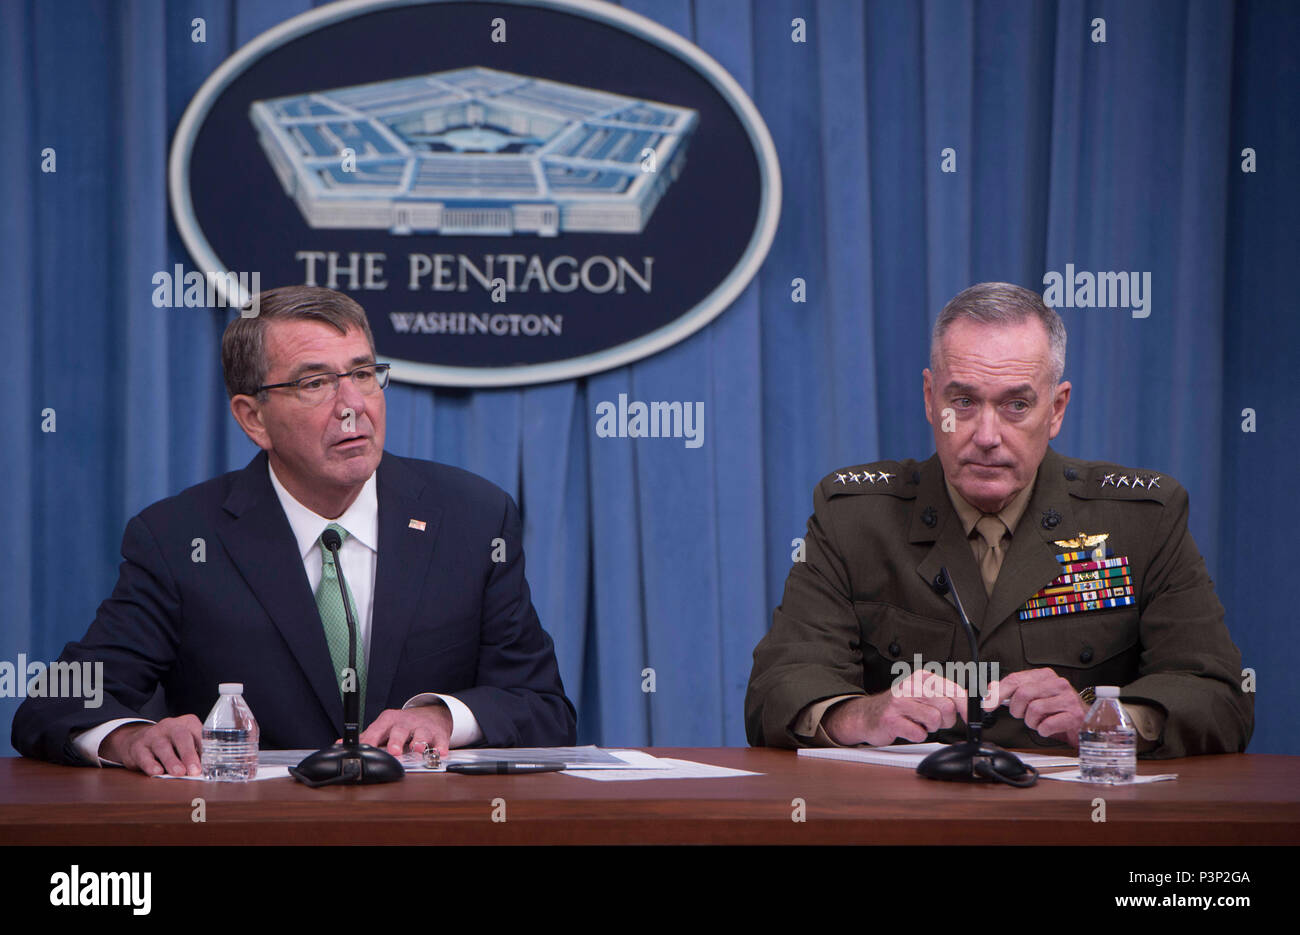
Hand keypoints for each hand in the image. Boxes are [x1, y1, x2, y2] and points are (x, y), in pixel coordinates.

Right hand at [100, 715, 202, 776]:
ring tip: (178, 773)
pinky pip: (144, 755)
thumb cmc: (170, 744)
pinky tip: (157, 772)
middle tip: (195, 770)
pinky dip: (150, 764)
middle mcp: (170, 726)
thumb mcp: (185, 743)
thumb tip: (207, 771)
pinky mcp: (138, 747)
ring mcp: (153, 735)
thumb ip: (196, 753)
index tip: (212, 762)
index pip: (199, 733)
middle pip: (181, 737)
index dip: (206, 748)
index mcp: (187, 724)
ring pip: (162, 746)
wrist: (138, 739)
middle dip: (189, 754)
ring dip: (171, 761)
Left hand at [357, 705, 452, 756]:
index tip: (366, 749)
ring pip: (421, 734)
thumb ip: (365, 737)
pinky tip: (440, 753)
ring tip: (418, 750)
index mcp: (388, 721)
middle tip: (394, 751)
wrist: (430, 714)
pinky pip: (440, 740)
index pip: (377, 730)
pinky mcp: (439, 733)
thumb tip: (341, 744)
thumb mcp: (383, 727)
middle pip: (400, 730)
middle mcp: (406, 723)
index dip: (371, 740)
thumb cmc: (402, 725)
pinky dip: (440, 747)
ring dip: (419, 742)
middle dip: (396, 741)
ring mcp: (423, 727)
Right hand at [823, 670, 967, 745]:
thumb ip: (945, 697)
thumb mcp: (922, 695)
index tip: (970, 717)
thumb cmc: (899, 707)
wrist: (866, 715)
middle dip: (945, 720)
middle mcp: (910, 686)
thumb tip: (972, 706)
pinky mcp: (891, 719)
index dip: (966, 707)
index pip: (954, 691)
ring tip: (918, 723)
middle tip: (932, 720)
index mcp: (922, 678)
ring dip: (930, 728)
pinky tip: (908, 729)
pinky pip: (918, 733)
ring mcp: (899, 702)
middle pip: (947, 707)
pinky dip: (917, 735)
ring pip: (934, 720)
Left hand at [983, 668, 1086, 745]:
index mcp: (1044, 675)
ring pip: (1033, 710)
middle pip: (1022, 694)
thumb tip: (988, 693)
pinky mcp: (1074, 715)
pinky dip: (1043, 731)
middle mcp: (1057, 683)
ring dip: (1031, 722)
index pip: (1015, 679)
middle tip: (1023, 716)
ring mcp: (1067, 698)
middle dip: (1017, 710)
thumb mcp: (1035, 698)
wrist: (1087, 725)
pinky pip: (1046, 725)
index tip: (987, 704)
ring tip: (1039, 722)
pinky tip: (1049, 728)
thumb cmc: (1058, 711)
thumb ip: (1013, 692)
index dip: (997, 692)